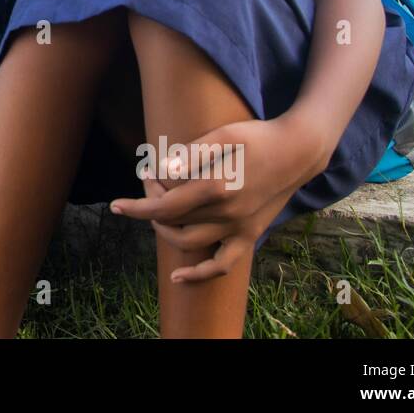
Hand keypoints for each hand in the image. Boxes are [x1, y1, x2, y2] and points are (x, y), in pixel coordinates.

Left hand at [109, 114, 325, 283]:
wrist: (298, 152)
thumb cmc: (258, 137)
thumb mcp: (224, 135)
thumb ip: (192, 153)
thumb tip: (162, 169)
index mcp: (216, 187)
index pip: (164, 206)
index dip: (136, 207)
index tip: (115, 205)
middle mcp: (226, 213)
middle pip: (172, 221)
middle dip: (149, 206)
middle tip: (148, 184)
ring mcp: (238, 228)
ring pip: (189, 243)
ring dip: (165, 231)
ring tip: (157, 213)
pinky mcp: (249, 235)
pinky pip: (222, 264)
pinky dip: (199, 274)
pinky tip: (179, 277)